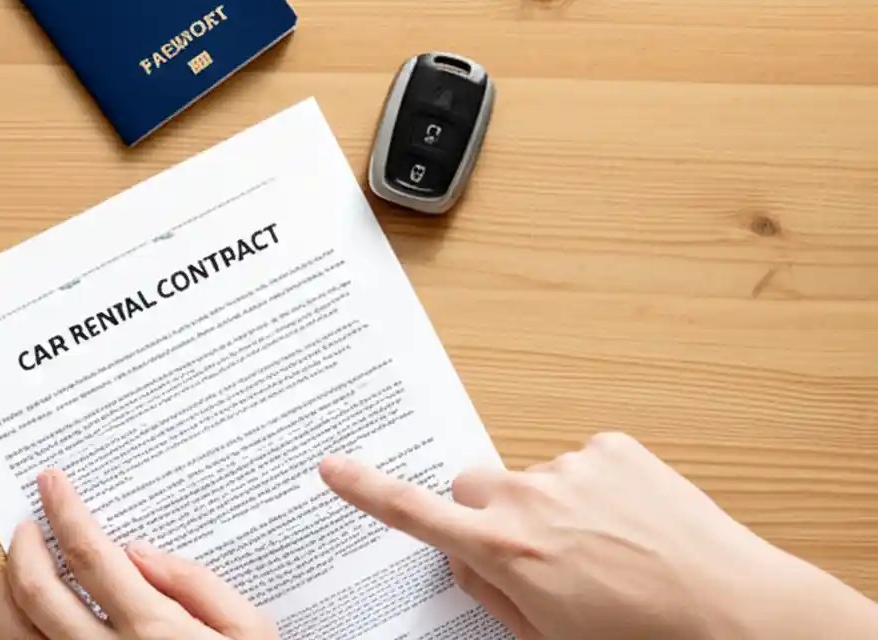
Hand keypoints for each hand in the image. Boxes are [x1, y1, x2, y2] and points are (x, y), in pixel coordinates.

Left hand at [0, 468, 278, 639]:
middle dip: (24, 545)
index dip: (64, 511)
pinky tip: (19, 617)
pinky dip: (10, 633)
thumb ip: (197, 584)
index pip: (90, 555)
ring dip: (5, 588)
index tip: (51, 481)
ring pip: (15, 632)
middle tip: (28, 521)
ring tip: (13, 564)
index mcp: (153, 630)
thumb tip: (138, 552)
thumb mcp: (251, 632)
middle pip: (38, 590)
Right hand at [320, 432, 877, 639]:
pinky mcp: (613, 447)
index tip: (331, 466)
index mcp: (505, 551)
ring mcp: (571, 467)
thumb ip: (491, 593)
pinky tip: (629, 523)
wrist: (736, 614)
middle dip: (483, 509)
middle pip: (470, 483)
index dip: (366, 489)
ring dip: (552, 504)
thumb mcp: (546, 637)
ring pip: (532, 477)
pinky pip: (581, 462)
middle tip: (527, 547)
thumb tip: (465, 559)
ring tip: (604, 547)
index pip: (414, 513)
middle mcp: (528, 500)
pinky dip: (595, 487)